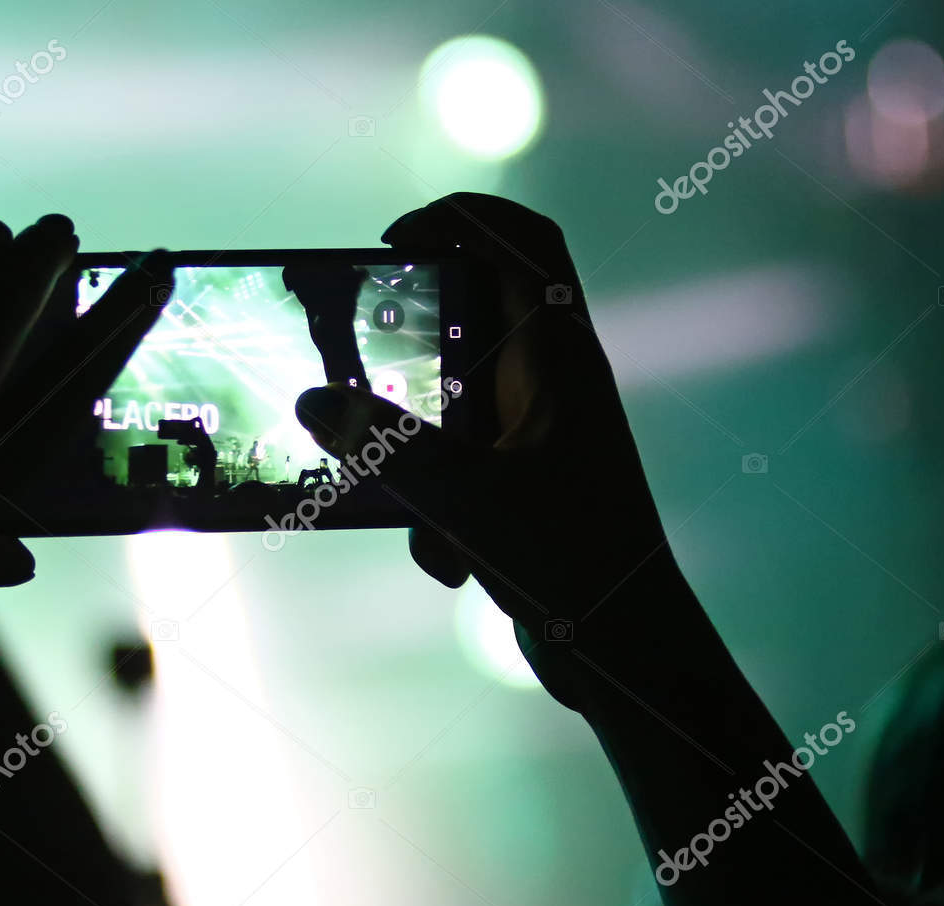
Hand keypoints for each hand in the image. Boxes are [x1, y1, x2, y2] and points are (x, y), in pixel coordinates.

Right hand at [294, 194, 684, 707]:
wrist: (630, 651)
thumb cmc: (571, 562)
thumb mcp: (465, 499)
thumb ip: (388, 447)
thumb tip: (313, 401)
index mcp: (560, 358)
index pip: (522, 240)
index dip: (460, 216)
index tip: (391, 240)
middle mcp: (556, 383)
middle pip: (480, 311)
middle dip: (414, 333)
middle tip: (356, 343)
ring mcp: (544, 435)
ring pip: (461, 400)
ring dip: (420, 442)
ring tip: (388, 477)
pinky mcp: (528, 485)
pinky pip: (463, 467)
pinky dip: (440, 504)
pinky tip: (442, 560)